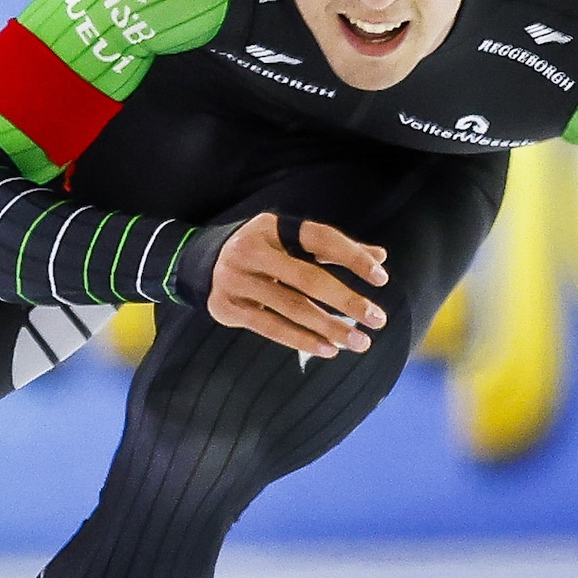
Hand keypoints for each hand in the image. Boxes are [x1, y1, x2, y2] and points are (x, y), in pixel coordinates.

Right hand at [206, 214, 388, 357]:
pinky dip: (301, 340)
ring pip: (291, 307)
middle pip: (307, 278)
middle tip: (377, 320)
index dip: (352, 257)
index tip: (381, 279)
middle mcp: (250, 250)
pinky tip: (328, 350)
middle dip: (346, 301)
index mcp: (271, 227)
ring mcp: (235, 279)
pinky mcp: (226, 307)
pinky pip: (270, 327)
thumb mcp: (288, 241)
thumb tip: (380, 258)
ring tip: (360, 342)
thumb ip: (331, 249)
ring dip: (330, 327)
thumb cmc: (259, 252)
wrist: (196, 263)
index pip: (320, 238)